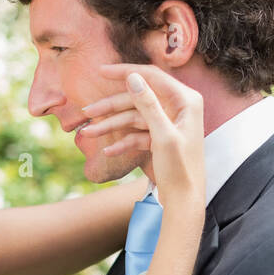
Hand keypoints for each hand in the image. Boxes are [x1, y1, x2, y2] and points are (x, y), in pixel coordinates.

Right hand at [80, 64, 204, 206]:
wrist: (185, 202)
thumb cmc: (180, 170)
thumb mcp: (163, 135)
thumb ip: (148, 104)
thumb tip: (132, 77)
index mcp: (186, 100)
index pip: (151, 76)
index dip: (125, 72)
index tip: (101, 71)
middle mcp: (179, 108)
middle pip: (139, 99)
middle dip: (111, 106)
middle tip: (87, 110)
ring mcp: (169, 123)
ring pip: (134, 117)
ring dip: (112, 126)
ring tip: (88, 133)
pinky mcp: (161, 139)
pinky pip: (138, 134)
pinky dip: (123, 142)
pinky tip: (108, 151)